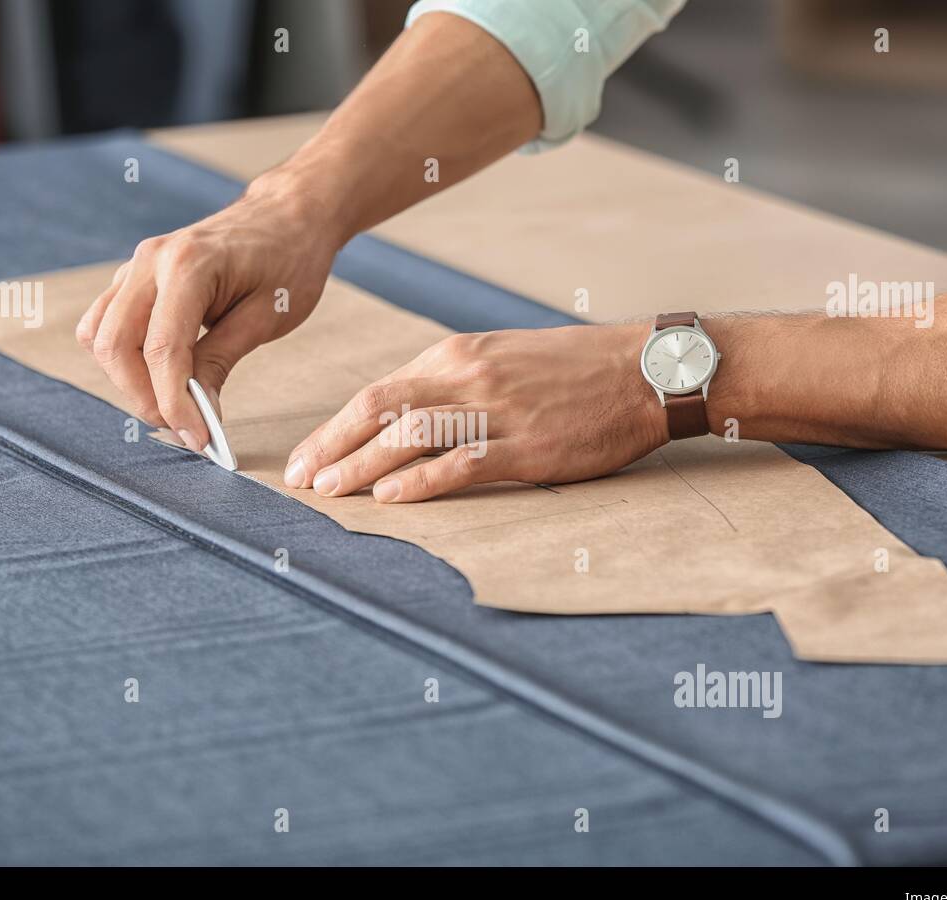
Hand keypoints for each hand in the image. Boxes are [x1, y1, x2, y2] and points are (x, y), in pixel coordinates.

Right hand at [76, 174, 341, 451]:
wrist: (286, 217)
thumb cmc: (288, 261)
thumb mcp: (266, 316)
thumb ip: (221, 359)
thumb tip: (193, 410)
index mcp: (189, 264)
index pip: (162, 348)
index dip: (174, 402)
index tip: (198, 438)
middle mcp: (150, 261)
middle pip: (114, 344)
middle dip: (143, 396)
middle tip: (183, 427)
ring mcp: (136, 266)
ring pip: (99, 336)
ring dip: (127, 380)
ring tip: (172, 404)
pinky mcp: (134, 278)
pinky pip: (105, 324)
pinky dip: (122, 358)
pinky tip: (159, 376)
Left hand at [283, 323, 667, 501]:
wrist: (646, 369)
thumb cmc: (574, 368)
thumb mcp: (503, 357)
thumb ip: (454, 381)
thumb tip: (406, 414)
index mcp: (458, 355)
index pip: (379, 392)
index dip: (336, 427)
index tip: (308, 456)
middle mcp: (469, 376)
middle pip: (380, 409)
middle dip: (332, 447)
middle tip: (299, 481)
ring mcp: (499, 411)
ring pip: (412, 434)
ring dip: (362, 464)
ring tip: (329, 492)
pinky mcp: (530, 445)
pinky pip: (463, 462)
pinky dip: (421, 480)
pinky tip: (390, 497)